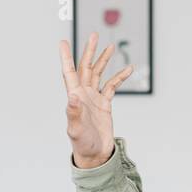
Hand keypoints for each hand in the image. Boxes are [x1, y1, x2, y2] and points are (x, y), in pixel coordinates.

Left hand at [59, 33, 131, 167]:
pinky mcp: (104, 105)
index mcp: (74, 98)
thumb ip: (74, 113)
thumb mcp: (76, 129)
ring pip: (99, 74)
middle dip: (90, 51)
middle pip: (86, 68)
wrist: (94, 155)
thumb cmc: (82, 144)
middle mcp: (83, 95)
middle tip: (94, 35)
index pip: (69, 73)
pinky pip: (112, 86)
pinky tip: (127, 69)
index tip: (63, 42)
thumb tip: (72, 96)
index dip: (66, 57)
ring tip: (110, 46)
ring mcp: (94, 99)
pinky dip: (119, 77)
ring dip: (103, 60)